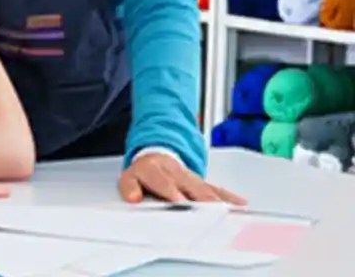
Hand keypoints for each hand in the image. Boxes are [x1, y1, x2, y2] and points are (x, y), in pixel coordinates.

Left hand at [119, 153, 244, 204]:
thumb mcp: (129, 178)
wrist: (156, 156)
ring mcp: (191, 178)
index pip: (164, 183)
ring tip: (231, 212)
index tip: (180, 202)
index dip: (172, 192)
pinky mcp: (202, 183)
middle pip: (191, 187)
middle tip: (211, 213)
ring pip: (206, 189)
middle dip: (202, 199)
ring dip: (218, 201)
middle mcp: (177, 173)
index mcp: (156, 171)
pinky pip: (217, 190)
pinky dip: (228, 198)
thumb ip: (130, 188)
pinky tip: (240, 205)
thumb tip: (133, 198)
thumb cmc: (144, 173)